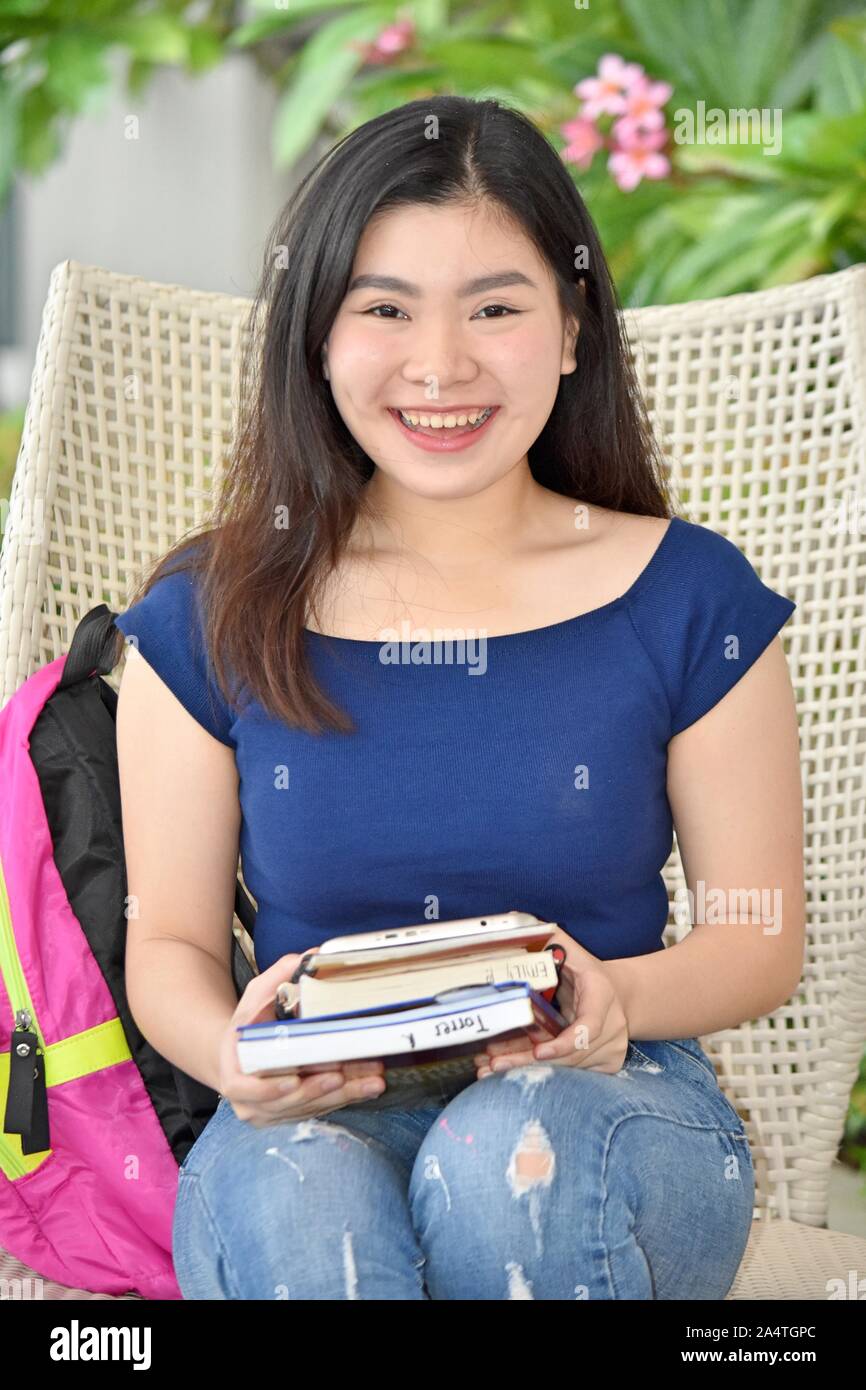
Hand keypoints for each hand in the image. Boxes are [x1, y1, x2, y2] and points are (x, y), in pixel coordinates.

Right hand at [216, 950, 385, 1126]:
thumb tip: (314, 954)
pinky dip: (342, 1100)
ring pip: (307, 1109)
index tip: (295, 1079)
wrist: (238, 1054)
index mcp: (233, 1071)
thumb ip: (281, 975)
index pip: (247, 1088)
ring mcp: (269, 1112)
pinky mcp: (289, 1116)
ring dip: (340, 1097)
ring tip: (370, 1081)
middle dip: (319, 1089)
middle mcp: (248, 1100)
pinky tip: (366, 1087)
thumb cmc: (249, 1022)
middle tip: (344, 1075)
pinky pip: (317, 1111)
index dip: (271, 1089)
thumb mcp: (257, 993)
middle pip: (286, 1102)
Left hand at [473, 926, 629, 1077]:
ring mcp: (613, 1048)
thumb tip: (514, 917)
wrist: (621, 995)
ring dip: (528, 1068)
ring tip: (491, 1067)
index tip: (539, 1050)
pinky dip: (541, 1073)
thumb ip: (547, 935)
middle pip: (571, 1054)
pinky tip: (511, 1070)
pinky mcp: (607, 1064)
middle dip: (530, 1060)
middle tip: (495, 1065)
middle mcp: (613, 1026)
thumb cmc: (587, 971)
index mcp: (602, 995)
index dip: (564, 1042)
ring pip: (568, 1068)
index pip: (589, 1025)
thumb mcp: (571, 949)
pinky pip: (571, 1075)